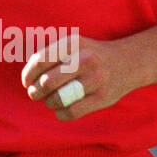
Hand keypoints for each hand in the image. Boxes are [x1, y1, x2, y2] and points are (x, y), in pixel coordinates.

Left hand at [22, 33, 136, 120]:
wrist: (129, 62)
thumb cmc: (91, 55)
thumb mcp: (74, 44)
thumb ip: (51, 55)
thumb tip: (27, 78)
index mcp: (74, 43)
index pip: (40, 61)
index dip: (28, 75)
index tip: (27, 82)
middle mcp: (85, 59)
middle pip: (47, 82)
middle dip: (35, 92)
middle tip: (35, 94)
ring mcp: (96, 79)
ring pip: (58, 99)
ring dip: (49, 102)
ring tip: (51, 100)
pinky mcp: (103, 97)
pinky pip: (72, 112)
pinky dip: (61, 113)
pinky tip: (62, 109)